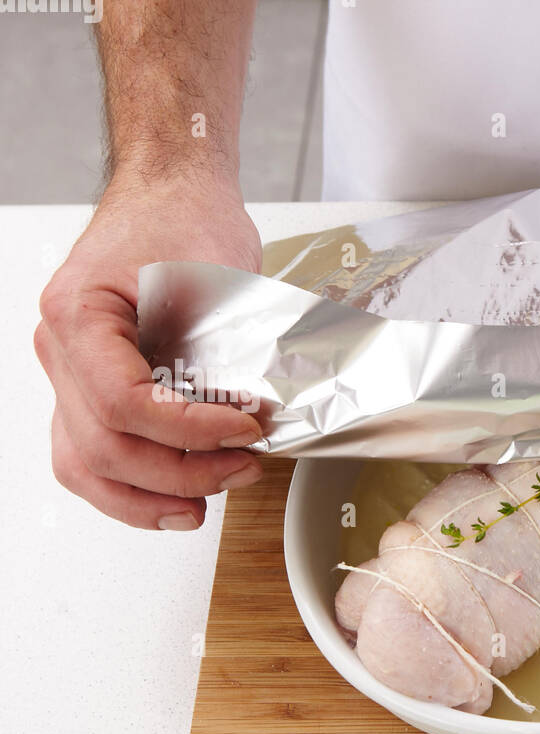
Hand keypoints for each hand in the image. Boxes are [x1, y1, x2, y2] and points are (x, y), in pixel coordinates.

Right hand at [35, 173, 264, 529]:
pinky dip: (132, 490)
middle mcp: (62, 350)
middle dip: (183, 471)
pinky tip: (177, 500)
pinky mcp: (91, 393)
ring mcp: (71, 376)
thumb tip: (248, 420)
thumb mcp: (215, 279)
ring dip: (152, 496)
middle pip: (104, 446)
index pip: (123, 401)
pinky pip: (91, 458)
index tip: (245, 429)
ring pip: (87, 465)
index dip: (188, 431)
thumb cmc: (186, 223)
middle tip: (246, 465)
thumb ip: (223, 353)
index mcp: (80, 315)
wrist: (173, 196)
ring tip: (210, 500)